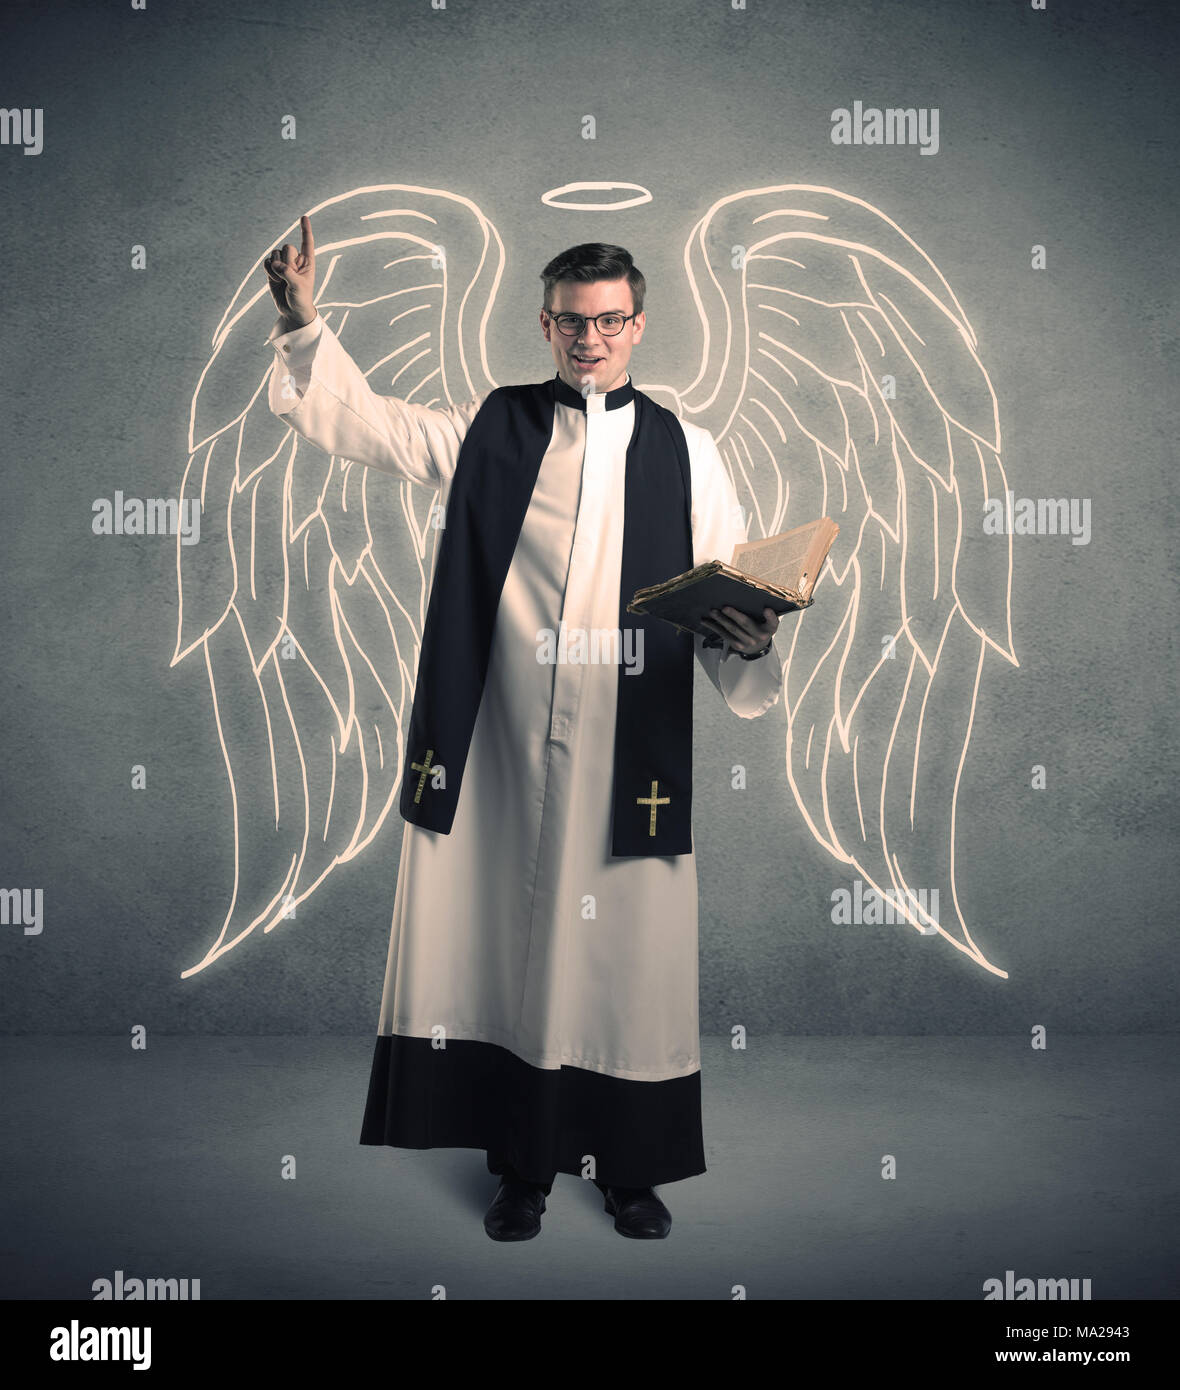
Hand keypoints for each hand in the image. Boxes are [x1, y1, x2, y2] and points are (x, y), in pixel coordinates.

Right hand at [264, 213, 317, 328]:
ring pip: (274, 253)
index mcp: (307, 261)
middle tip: (290, 277)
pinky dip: (268, 270)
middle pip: (286, 247)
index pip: (307, 242)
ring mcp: (283, 264)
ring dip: (276, 267)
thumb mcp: (298, 286)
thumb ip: (288, 273)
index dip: (305, 230)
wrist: (292, 311)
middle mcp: (295, 260)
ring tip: (282, 281)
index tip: (304, 217)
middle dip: (286, 262)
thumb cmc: (301, 299)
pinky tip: (274, 280)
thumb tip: (274, 263)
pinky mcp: (273, 270)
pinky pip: (266, 262)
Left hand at [701, 604, 778, 655]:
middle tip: (725, 608)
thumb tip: (746, 596)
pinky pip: (724, 635)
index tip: (766, 609)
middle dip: (734, 615)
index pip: (773, 622)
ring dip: (721, 620)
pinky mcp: (737, 646)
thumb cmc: (761, 628)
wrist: (758, 647)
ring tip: (713, 612)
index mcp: (770, 628)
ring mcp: (748, 642)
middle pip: (746, 624)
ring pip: (732, 630)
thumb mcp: (767, 622)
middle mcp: (760, 636)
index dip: (770, 616)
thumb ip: (763, 613)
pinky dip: (714, 627)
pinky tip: (706, 620)